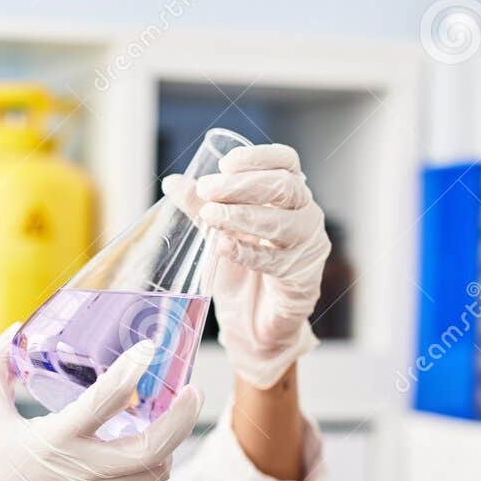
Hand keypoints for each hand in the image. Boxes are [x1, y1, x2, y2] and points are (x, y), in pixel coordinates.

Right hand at [0, 325, 202, 480]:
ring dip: (167, 445)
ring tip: (167, 422)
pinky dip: (149, 472)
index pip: (107, 398)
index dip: (133, 370)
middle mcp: (85, 471)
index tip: (149, 350)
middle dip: (183, 416)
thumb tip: (16, 327)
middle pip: (155, 445)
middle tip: (192, 391)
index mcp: (57, 439)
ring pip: (156, 470)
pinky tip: (143, 455)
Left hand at [163, 143, 329, 388]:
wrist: (254, 323)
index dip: (260, 157)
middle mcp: (305, 215)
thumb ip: (200, 207)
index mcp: (288, 197)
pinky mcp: (304, 279)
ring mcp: (309, 247)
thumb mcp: (218, 233)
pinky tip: (223, 247)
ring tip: (210, 216)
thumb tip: (172, 182)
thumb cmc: (241, 272)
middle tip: (207, 189)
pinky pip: (276, 263)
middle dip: (242, 186)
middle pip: (284, 188)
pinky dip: (247, 253)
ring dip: (242, 217)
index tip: (226, 163)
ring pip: (282, 224)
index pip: (287, 163)